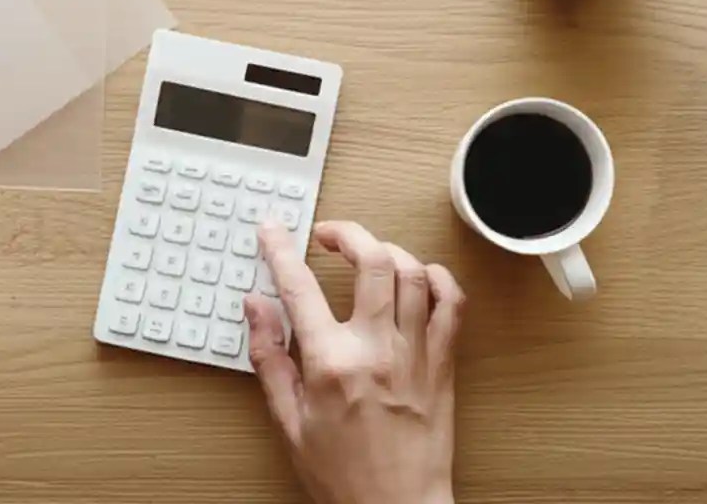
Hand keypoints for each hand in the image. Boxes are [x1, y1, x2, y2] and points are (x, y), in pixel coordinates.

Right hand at [245, 221, 465, 503]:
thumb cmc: (343, 475)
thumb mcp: (289, 421)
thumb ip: (269, 358)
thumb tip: (255, 307)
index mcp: (331, 364)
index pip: (300, 287)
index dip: (281, 250)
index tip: (272, 230)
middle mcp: (376, 349)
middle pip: (371, 260)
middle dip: (346, 233)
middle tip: (327, 235)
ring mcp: (415, 352)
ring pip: (412, 272)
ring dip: (387, 250)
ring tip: (367, 255)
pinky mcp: (442, 362)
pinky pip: (451, 303)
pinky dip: (437, 278)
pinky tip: (418, 277)